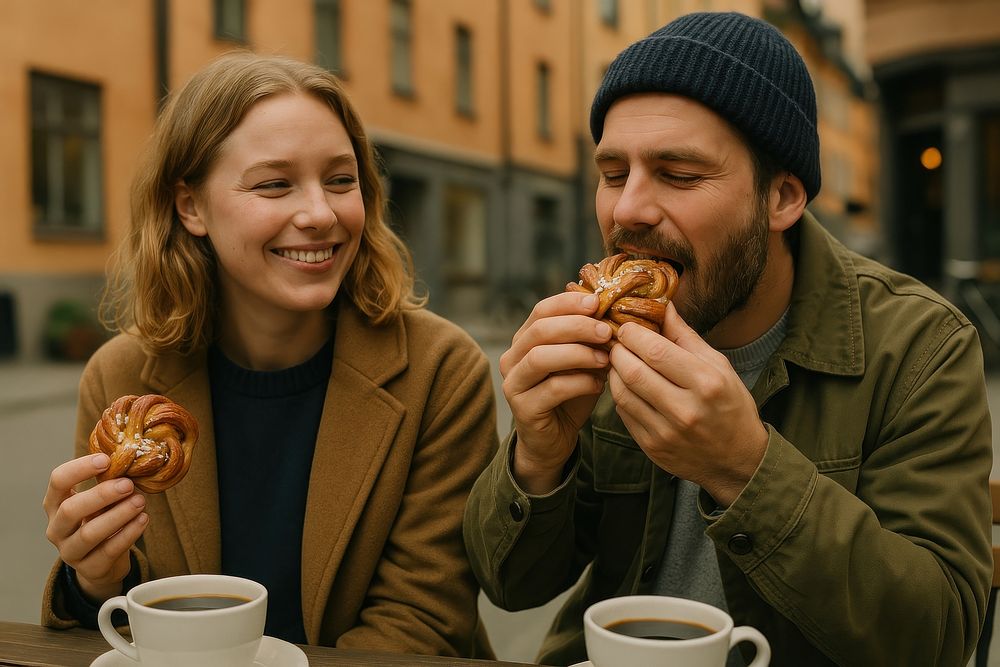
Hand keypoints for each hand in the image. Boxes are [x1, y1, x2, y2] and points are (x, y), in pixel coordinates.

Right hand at [42, 453, 147, 602]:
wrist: (102, 563)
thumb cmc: (100, 521)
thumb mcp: (100, 502)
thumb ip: (108, 484)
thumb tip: (130, 461)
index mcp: (55, 504)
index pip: (58, 481)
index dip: (79, 469)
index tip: (106, 459)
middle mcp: (57, 528)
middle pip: (70, 509)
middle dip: (101, 495)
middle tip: (128, 484)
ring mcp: (69, 551)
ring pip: (89, 533)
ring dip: (118, 515)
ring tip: (140, 502)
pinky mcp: (88, 569)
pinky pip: (108, 551)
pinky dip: (128, 534)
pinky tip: (143, 520)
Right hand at [500, 292, 612, 493]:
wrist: (553, 439)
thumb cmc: (569, 394)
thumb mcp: (581, 361)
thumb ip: (589, 339)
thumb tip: (613, 312)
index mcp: (524, 340)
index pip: (541, 311)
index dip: (568, 303)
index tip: (597, 302)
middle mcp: (512, 358)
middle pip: (540, 330)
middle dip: (576, 326)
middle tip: (606, 331)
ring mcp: (513, 384)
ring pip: (540, 358)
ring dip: (578, 354)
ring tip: (605, 359)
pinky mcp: (522, 409)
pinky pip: (552, 389)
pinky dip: (579, 383)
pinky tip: (598, 385)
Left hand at [608, 303, 767, 505]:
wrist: (737, 459)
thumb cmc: (730, 406)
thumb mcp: (718, 366)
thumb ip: (685, 336)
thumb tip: (662, 305)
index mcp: (706, 382)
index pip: (655, 350)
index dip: (633, 334)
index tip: (627, 326)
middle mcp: (685, 409)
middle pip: (633, 370)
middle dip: (618, 350)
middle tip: (618, 342)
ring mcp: (666, 431)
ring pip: (622, 392)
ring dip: (614, 372)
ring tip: (620, 361)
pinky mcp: (652, 446)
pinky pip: (623, 413)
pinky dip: (620, 394)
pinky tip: (626, 385)